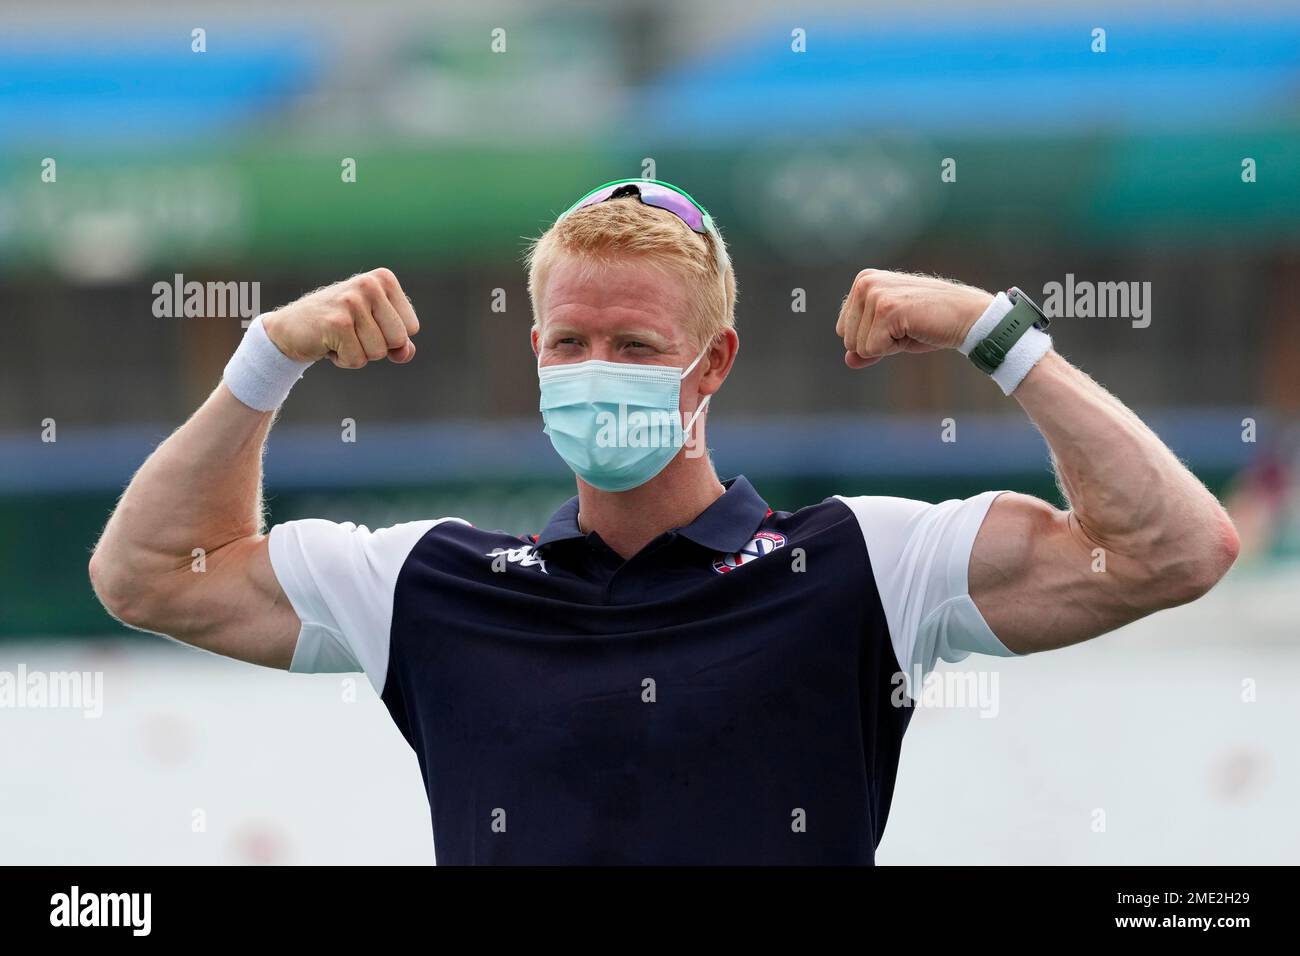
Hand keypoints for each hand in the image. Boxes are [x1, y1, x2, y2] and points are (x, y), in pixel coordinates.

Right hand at [262, 268, 419, 366]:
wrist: (290, 329)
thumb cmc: (338, 327)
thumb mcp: (375, 329)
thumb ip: (399, 342)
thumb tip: (405, 353)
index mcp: (383, 279)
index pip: (412, 327)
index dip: (390, 337)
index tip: (366, 325)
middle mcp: (369, 285)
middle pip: (399, 340)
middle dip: (377, 347)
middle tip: (351, 333)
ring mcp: (352, 302)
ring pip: (378, 352)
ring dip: (358, 353)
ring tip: (339, 337)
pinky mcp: (337, 322)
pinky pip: (357, 359)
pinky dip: (343, 360)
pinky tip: (328, 343)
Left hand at [835, 269, 992, 368]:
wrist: (967, 317)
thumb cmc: (931, 324)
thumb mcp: (892, 335)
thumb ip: (866, 345)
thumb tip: (848, 360)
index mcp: (863, 281)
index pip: (843, 329)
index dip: (871, 338)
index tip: (897, 324)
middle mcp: (865, 282)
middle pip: (847, 338)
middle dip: (877, 343)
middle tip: (906, 326)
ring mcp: (875, 294)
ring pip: (858, 346)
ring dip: (886, 345)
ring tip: (910, 326)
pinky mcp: (886, 310)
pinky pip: (872, 350)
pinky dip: (893, 349)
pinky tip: (913, 329)